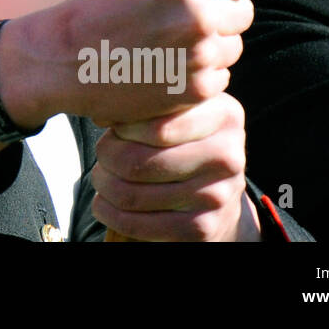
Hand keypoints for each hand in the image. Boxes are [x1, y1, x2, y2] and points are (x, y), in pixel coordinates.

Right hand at [0, 0, 260, 126]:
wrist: (64, 60)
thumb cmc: (93, 4)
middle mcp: (198, 15)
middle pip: (243, 12)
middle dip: (220, 11)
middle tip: (185, 14)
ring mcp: (199, 56)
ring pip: (232, 46)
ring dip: (210, 44)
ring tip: (170, 42)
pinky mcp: (195, 90)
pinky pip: (219, 77)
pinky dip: (199, 73)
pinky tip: (167, 65)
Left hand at [90, 93, 259, 240]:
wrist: (217, 193)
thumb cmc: (184, 141)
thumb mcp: (180, 111)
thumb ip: (152, 101)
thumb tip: (103, 109)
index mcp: (223, 113)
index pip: (155, 122)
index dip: (121, 125)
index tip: (109, 123)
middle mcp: (227, 155)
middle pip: (137, 159)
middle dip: (106, 157)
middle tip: (101, 153)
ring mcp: (217, 195)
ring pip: (132, 193)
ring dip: (105, 185)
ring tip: (101, 176)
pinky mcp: (202, 227)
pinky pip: (139, 224)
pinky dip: (110, 214)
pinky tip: (104, 204)